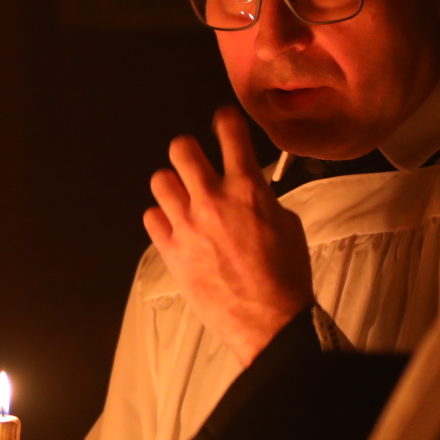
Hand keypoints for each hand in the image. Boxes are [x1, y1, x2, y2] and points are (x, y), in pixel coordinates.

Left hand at [143, 106, 313, 365]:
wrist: (270, 319)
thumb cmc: (286, 275)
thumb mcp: (288, 224)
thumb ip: (262, 199)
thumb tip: (250, 189)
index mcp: (247, 191)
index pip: (230, 137)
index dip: (225, 121)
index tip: (222, 119)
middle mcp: (212, 201)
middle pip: (181, 149)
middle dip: (188, 149)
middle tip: (195, 158)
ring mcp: (186, 225)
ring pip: (160, 180)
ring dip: (172, 184)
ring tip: (183, 195)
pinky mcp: (170, 249)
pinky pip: (151, 217)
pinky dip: (161, 217)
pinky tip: (175, 225)